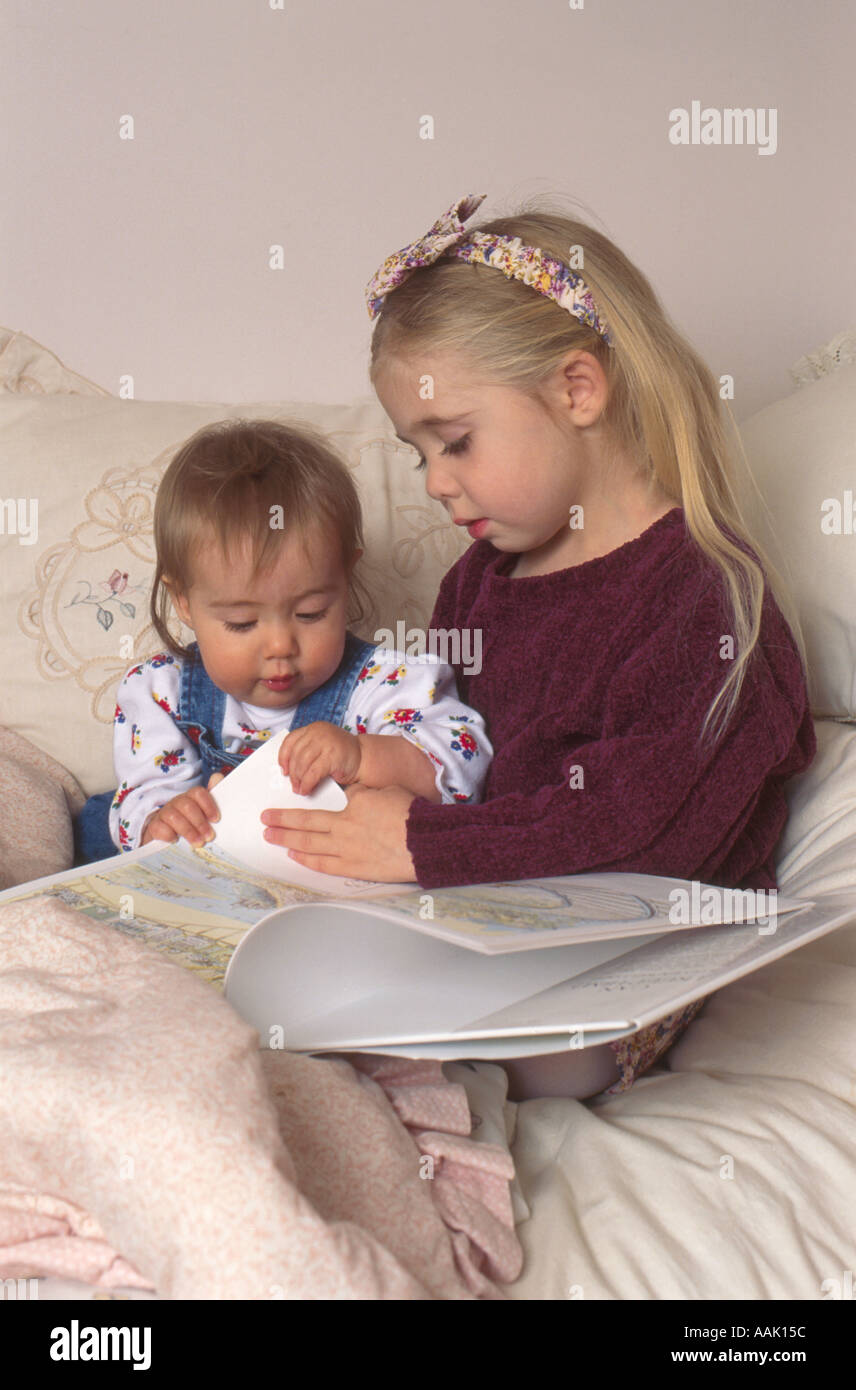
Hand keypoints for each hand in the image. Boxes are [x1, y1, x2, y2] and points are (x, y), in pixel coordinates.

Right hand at [140, 781, 220, 847]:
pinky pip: (158, 827)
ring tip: (198, 843)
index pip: (198, 793)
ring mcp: (164, 814)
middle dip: (200, 822)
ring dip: (188, 831)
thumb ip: (214, 799)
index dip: (208, 805)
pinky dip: (168, 834)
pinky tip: (175, 841)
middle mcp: (176, 803)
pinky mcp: (153, 826)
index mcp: (190, 798)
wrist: (167, 839)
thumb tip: (217, 776)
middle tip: (209, 837)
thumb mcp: (205, 816)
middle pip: (187, 806)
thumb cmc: (191, 826)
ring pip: (173, 817)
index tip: (216, 820)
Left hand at [261, 783, 417, 880]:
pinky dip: (305, 859)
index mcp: (355, 803)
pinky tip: (293, 855)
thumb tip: (358, 796)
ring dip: (286, 838)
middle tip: (265, 818)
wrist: (424, 843)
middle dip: (283, 819)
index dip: (320, 798)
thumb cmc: (412, 816)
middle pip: (306, 821)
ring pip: (308, 843)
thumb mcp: (389, 792)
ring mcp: (346, 848)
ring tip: (270, 836)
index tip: (306, 798)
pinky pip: (323, 863)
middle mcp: (345, 825)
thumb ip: (368, 795)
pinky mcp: (352, 867)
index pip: (334, 798)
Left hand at [277, 721, 361, 794]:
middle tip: (293, 785)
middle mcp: (319, 732)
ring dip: (299, 779)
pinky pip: (313, 773)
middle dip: (292, 772)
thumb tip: (287, 771)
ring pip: (302, 763)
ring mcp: (326, 742)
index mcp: (314, 728)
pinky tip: (307, 790)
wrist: (364, 758)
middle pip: (296, 753)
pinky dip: (307, 783)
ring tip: (299, 789)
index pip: (291, 740)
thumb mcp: (321, 748)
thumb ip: (306, 752)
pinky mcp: (332, 756)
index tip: (283, 770)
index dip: (283, 756)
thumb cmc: (341, 756)